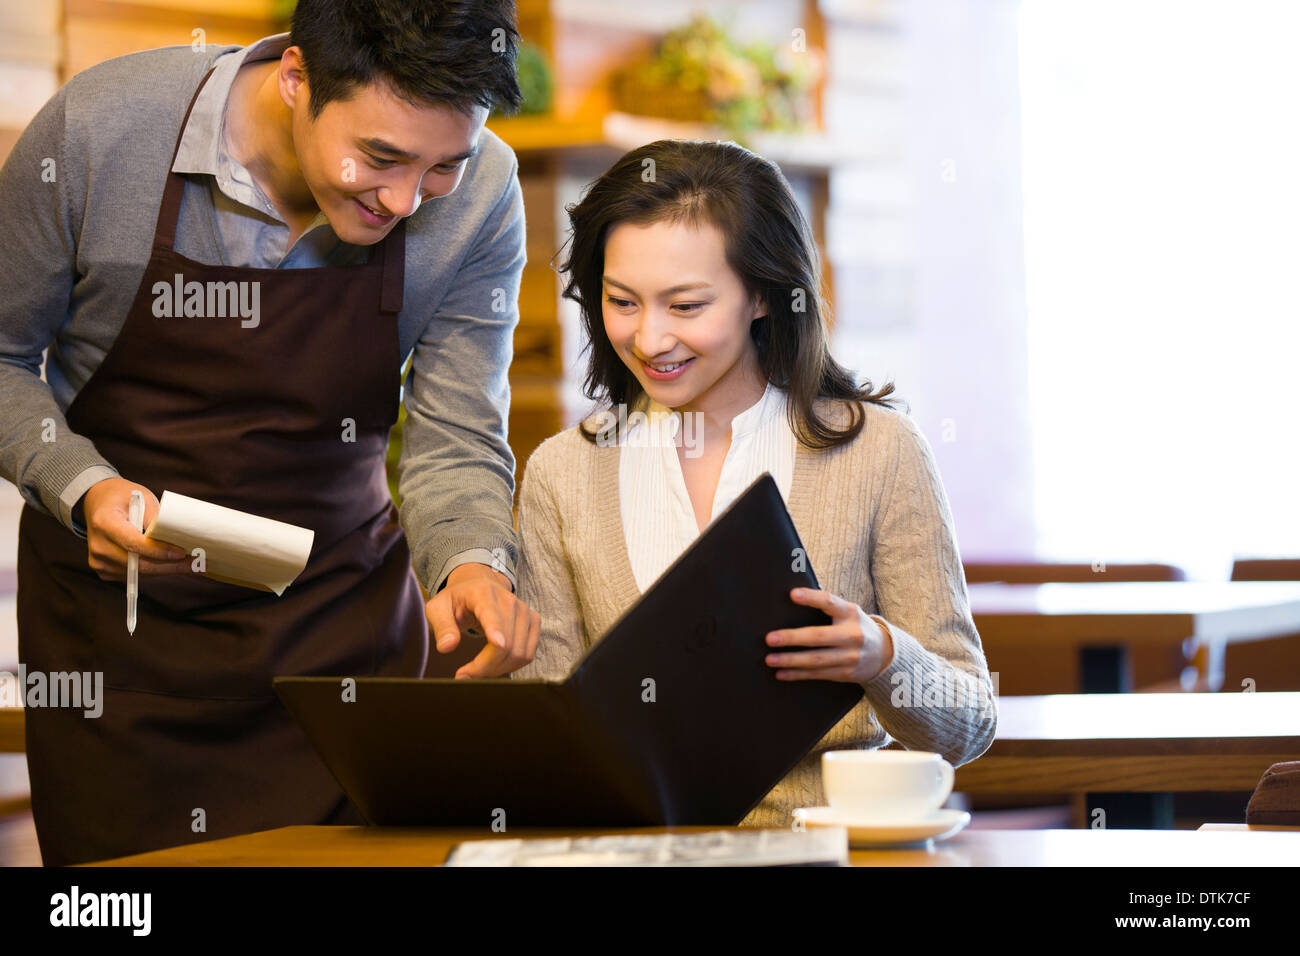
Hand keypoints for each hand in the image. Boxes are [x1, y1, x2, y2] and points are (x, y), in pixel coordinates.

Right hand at [82, 477, 191, 580]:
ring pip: (139, 573)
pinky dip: (154, 570)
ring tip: (191, 566)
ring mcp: (98, 560)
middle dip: (170, 566)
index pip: (134, 544)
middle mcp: (98, 545)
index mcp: (104, 523)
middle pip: (138, 564)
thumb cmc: (123, 496)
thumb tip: (177, 539)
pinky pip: (133, 574)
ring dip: (166, 570)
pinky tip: (172, 565)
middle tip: (197, 564)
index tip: (182, 553)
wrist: (98, 502)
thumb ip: (156, 518)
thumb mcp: (142, 497)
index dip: (159, 552)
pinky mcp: (103, 569)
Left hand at [425, 562, 540, 678]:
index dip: (496, 630)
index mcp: (483, 594)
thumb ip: (442, 627)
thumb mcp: (438, 608)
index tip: (498, 644)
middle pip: (505, 644)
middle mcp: (509, 600)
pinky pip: (527, 654)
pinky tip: (494, 664)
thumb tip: (447, 647)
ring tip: (477, 670)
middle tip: (464, 675)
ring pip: (518, 653)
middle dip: (484, 667)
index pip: (492, 614)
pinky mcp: (533, 621)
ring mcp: (524, 611)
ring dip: (497, 670)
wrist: (479, 585)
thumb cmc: (457, 599)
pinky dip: (511, 666)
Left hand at [764, 587, 894, 681]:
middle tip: (770, 638)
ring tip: (770, 659)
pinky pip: (818, 674)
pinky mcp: (846, 673)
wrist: (884, 653)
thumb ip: (828, 607)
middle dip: (792, 638)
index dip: (811, 598)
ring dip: (791, 660)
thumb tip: (793, 598)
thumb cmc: (855, 626)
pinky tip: (781, 673)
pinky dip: (798, 674)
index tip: (792, 594)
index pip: (829, 602)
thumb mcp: (848, 612)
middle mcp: (852, 635)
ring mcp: (850, 656)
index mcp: (850, 613)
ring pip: (816, 660)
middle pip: (819, 637)